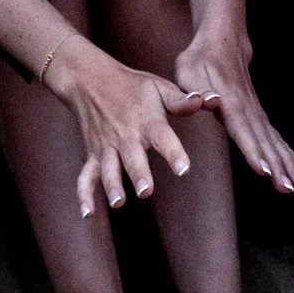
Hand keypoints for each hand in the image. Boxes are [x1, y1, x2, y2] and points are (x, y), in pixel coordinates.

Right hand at [44, 40, 214, 215]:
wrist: (89, 79)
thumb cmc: (132, 86)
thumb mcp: (159, 87)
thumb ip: (182, 101)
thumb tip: (209, 101)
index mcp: (147, 121)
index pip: (162, 138)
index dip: (173, 153)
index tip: (183, 169)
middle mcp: (125, 136)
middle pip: (132, 157)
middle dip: (138, 174)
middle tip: (146, 191)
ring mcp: (106, 147)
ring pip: (108, 169)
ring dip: (112, 185)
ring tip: (118, 203)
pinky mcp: (92, 155)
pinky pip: (85, 176)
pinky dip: (84, 195)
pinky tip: (87, 214)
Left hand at [173, 23, 293, 190]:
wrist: (224, 40)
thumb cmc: (199, 59)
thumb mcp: (188, 70)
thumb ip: (195, 89)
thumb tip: (211, 101)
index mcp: (229, 103)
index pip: (242, 131)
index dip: (253, 151)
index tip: (265, 171)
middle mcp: (247, 110)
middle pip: (264, 141)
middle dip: (278, 166)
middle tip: (289, 188)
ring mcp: (256, 112)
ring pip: (274, 141)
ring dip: (288, 163)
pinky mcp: (259, 115)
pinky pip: (277, 137)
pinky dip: (289, 153)